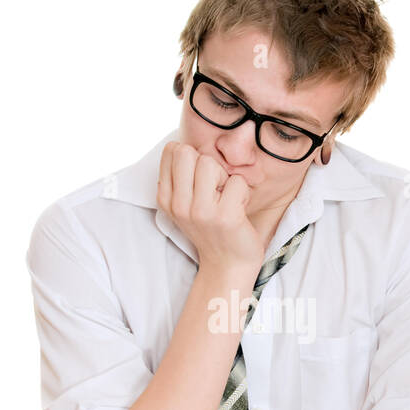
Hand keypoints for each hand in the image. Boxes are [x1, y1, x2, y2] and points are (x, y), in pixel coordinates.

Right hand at [156, 141, 264, 275]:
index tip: (200, 182)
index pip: (172, 150)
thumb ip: (183, 176)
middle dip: (207, 165)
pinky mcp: (225, 217)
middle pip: (188, 152)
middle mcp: (178, 205)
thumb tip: (186, 144)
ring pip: (210, 164)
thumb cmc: (212, 228)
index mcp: (166, 198)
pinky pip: (237, 181)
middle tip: (215, 189)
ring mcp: (200, 212)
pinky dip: (243, 192)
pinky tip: (239, 210)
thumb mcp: (186, 203)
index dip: (192, 159)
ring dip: (225, 178)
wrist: (227, 265)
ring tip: (227, 199)